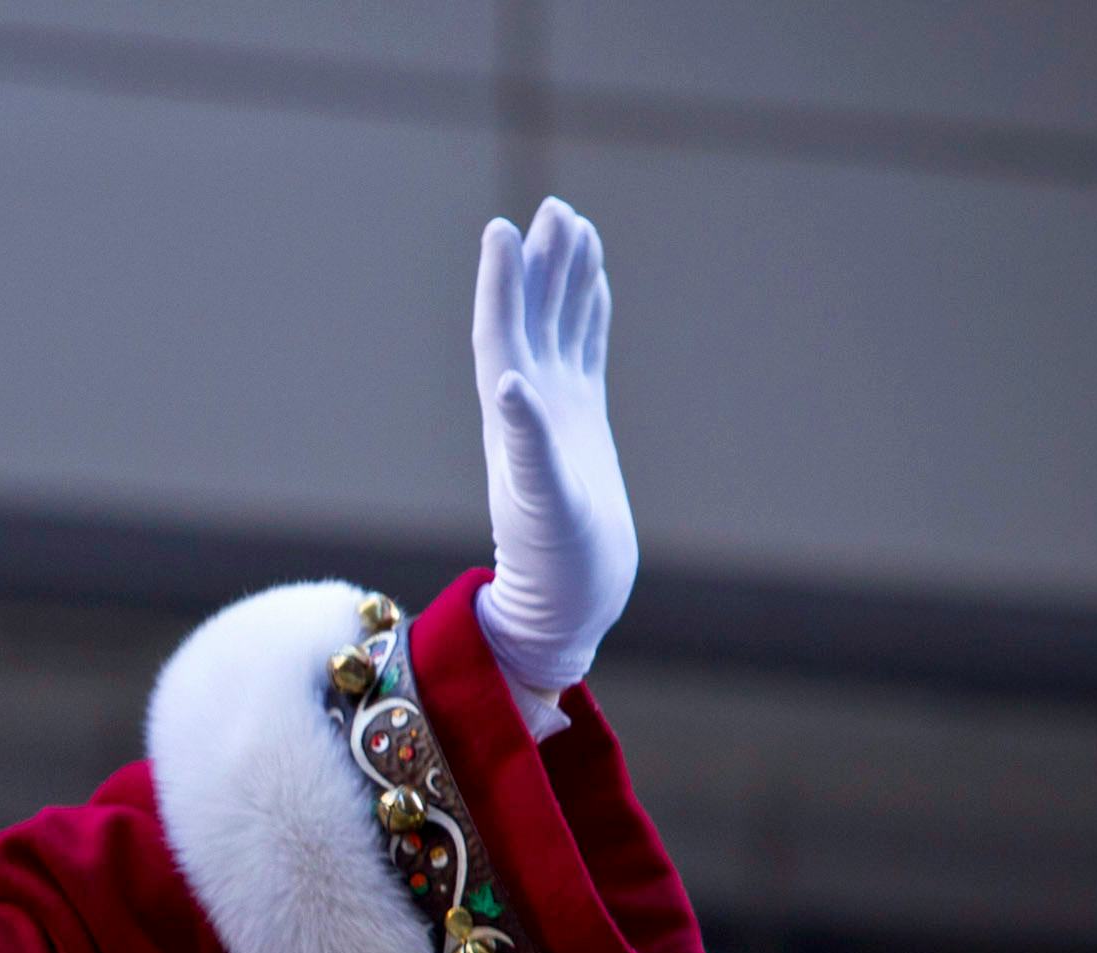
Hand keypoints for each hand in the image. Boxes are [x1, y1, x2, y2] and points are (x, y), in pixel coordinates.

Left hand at [471, 196, 635, 690]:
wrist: (568, 599)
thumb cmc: (552, 562)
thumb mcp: (540, 505)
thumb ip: (526, 446)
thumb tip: (510, 382)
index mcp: (512, 419)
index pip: (501, 334)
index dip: (502, 283)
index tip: (503, 229)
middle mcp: (527, 407)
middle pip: (531, 318)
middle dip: (541, 265)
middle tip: (554, 210)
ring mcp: (556, 412)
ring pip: (559, 328)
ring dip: (564, 279)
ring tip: (575, 225)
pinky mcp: (581, 425)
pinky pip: (584, 354)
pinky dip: (588, 316)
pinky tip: (595, 285)